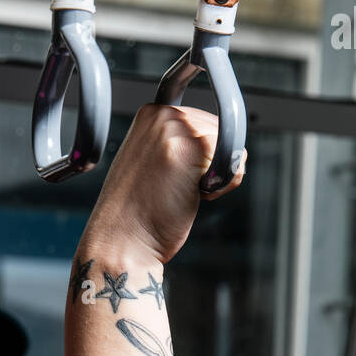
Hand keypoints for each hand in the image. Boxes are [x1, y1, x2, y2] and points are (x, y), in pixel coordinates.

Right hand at [82, 104, 246, 266]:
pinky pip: (234, 157)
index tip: (169, 177)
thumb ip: (180, 145)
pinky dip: (223, 185)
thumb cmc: (136, 215)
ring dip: (214, 177)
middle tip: (172, 189)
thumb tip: (225, 145)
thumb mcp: (153, 164)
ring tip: (178, 192)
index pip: (203, 123)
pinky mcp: (192, 148)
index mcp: (150, 114)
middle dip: (208, 165)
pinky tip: (193, 196)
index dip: (198, 158)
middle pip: (218, 131)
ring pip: (228, 144)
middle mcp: (161, 114)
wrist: (121, 241)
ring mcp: (175, 128)